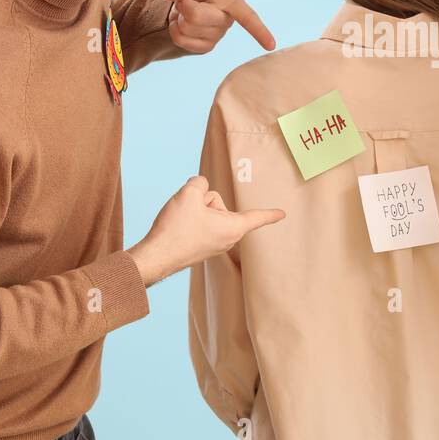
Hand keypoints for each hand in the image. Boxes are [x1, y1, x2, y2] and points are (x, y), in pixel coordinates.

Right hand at [127, 175, 284, 285]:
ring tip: (180, 222)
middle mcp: (227, 239)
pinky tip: (176, 228)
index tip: (282, 214)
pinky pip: (197, 223)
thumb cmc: (176, 228)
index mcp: (233, 227)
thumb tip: (199, 186)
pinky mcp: (199, 247)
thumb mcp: (189, 193)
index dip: (270, 214)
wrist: (156, 257)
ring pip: (205, 212)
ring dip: (192, 210)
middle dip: (202, 201)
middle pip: (218, 203)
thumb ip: (199, 182)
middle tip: (188, 214)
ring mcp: (213, 244)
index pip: (255, 217)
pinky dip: (187, 220)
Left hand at [162, 0, 274, 54]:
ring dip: (178, 17)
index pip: (248, 16)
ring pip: (187, 29)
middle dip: (182, 6)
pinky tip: (181, 23)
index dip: (259, 31)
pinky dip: (174, 30)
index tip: (271, 46)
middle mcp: (228, 19)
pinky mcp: (206, 47)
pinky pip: (182, 41)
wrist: (188, 2)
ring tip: (185, 11)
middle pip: (197, 17)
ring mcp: (218, 35)